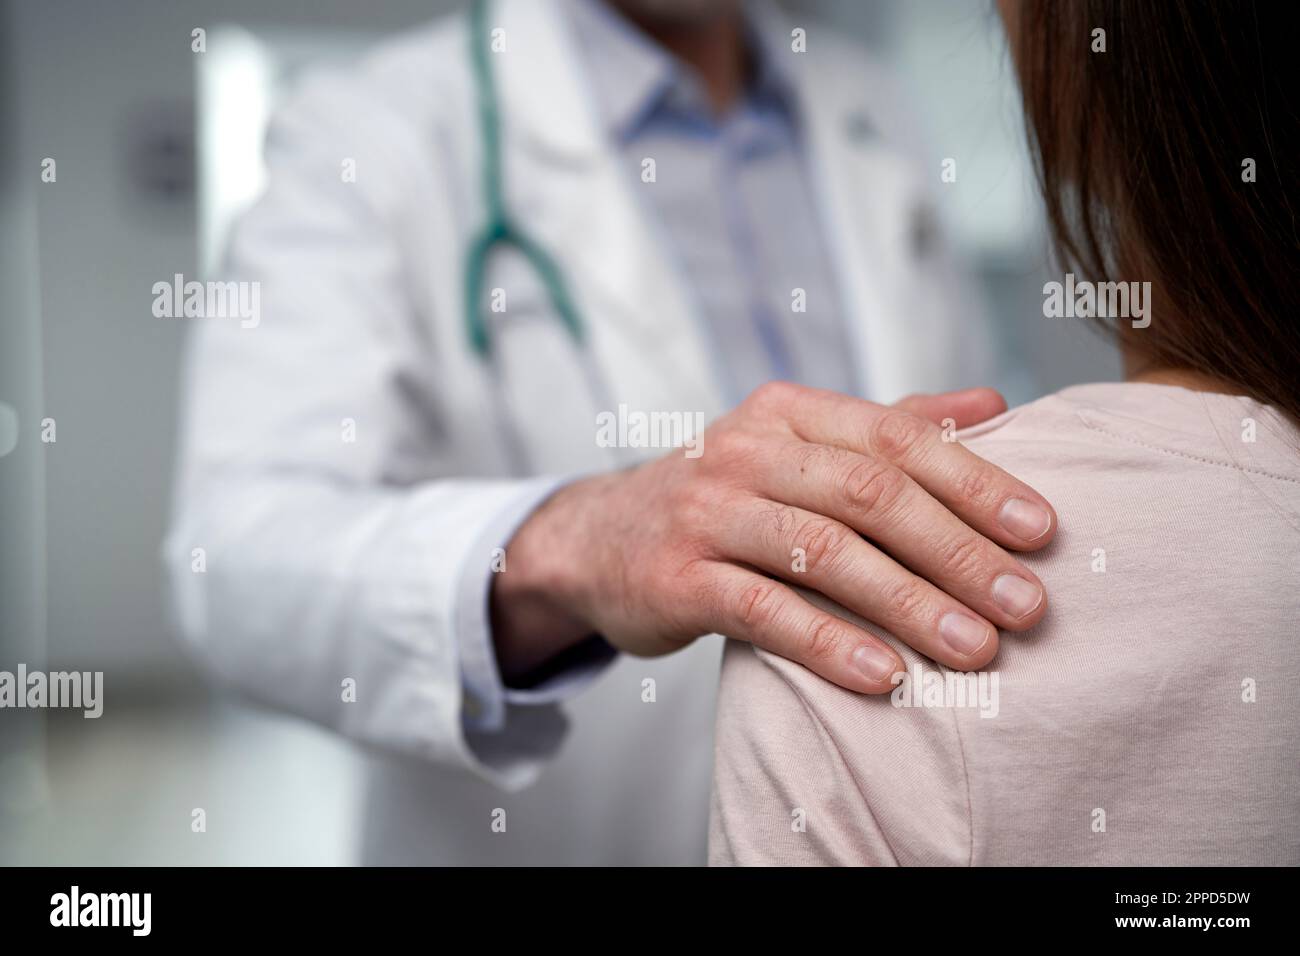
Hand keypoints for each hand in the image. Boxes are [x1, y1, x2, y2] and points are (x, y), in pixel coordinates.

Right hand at [491, 383, 1055, 692]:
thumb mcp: (795, 449)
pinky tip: (882, 674)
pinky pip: (761, 611)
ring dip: (908, 603)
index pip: (895, 437)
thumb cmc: (723, 498)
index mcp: (788, 414)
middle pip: (867, 494)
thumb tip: (993, 404)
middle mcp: (746, 452)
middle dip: (956, 551)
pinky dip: (825, 642)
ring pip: (821, 552)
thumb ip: (890, 427)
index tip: (1041, 532)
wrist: (597, 540)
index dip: (974, 481)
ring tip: (975, 649)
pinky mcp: (675, 579)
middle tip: (1026, 605)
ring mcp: (706, 514)